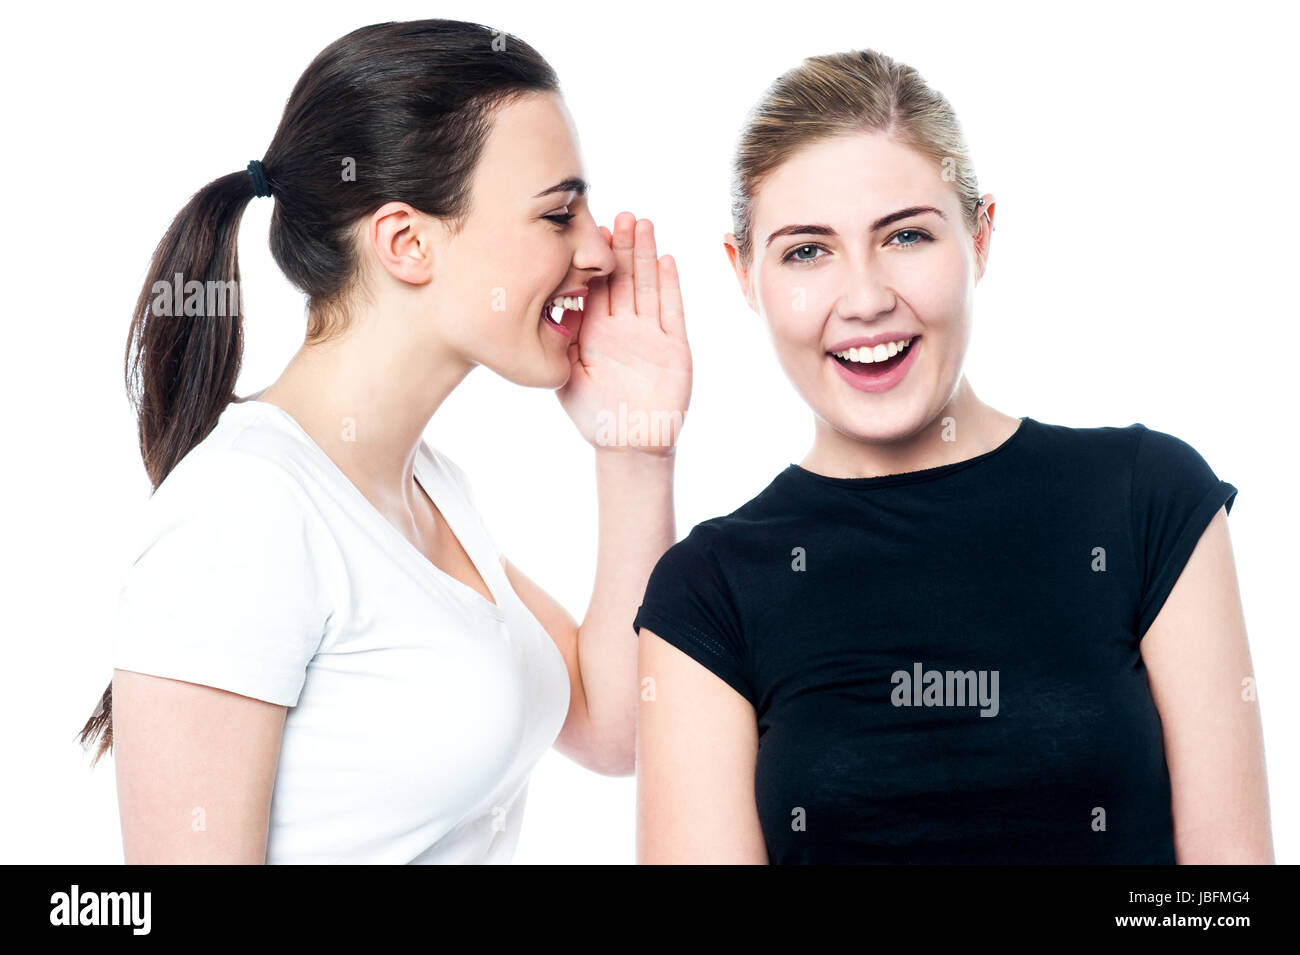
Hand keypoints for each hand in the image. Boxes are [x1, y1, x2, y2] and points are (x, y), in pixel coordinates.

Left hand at [556, 212, 691, 454]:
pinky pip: (671, 310)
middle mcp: (623, 327)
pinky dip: (669, 286)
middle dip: (622, 246)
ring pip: (647, 286)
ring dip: (646, 255)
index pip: (595, 287)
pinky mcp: (673, 346)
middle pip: (623, 278)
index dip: (595, 259)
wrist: (629, 444)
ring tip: (644, 223)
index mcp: (595, 332)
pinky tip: (667, 260)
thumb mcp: (567, 376)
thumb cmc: (594, 416)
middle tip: (620, 214)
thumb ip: (562, 343)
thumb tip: (546, 306)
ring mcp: (649, 334)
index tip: (592, 230)